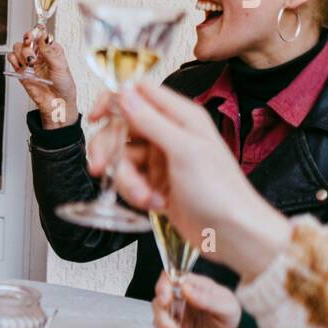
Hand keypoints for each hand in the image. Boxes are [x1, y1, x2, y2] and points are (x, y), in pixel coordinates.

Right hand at [6, 28, 78, 127]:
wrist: (57, 103)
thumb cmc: (64, 85)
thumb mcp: (61, 66)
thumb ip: (50, 52)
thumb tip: (43, 37)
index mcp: (51, 49)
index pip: (40, 34)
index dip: (35, 33)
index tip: (34, 37)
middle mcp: (39, 53)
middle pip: (26, 39)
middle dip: (27, 45)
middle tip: (32, 55)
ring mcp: (29, 62)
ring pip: (17, 47)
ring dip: (21, 53)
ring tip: (30, 63)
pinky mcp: (21, 71)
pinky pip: (12, 59)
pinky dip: (13, 60)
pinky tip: (21, 66)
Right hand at [86, 82, 289, 279]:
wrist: (232, 235)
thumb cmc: (220, 192)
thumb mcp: (184, 151)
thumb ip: (151, 120)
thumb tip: (123, 93)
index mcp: (181, 117)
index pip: (138, 92)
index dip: (113, 101)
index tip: (96, 118)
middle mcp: (169, 134)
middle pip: (120, 129)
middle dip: (110, 152)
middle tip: (100, 168)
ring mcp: (161, 159)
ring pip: (121, 158)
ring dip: (127, 181)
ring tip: (146, 198)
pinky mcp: (155, 183)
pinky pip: (129, 180)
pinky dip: (135, 194)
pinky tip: (154, 204)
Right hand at [152, 272, 240, 327]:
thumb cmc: (231, 315)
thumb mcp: (226, 306)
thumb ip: (207, 298)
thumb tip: (185, 288)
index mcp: (191, 285)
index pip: (169, 278)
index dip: (162, 287)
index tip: (164, 300)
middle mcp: (179, 298)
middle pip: (158, 303)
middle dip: (163, 320)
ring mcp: (176, 315)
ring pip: (159, 321)